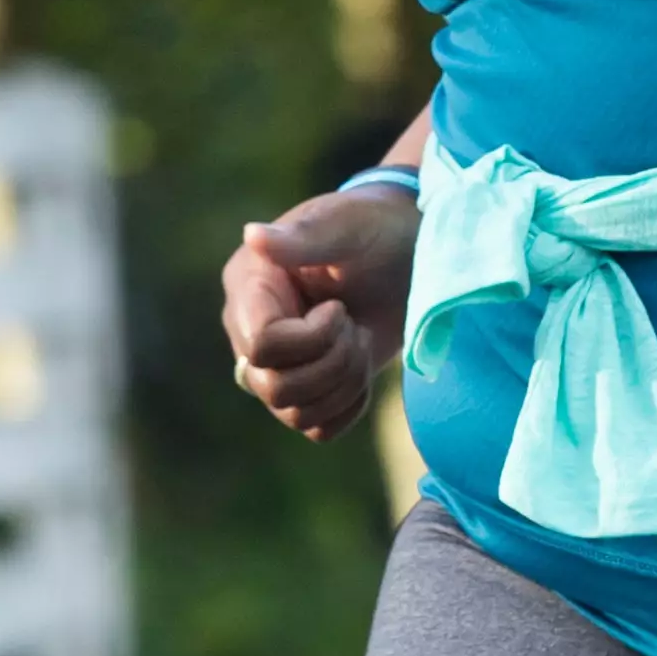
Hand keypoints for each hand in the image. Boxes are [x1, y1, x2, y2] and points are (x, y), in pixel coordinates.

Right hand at [221, 185, 417, 442]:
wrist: (407, 253)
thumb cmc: (374, 229)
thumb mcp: (344, 226)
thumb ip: (302, 238)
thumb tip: (252, 235)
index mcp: (249, 288)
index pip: (262, 346)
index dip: (310, 339)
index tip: (338, 307)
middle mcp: (250, 332)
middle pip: (276, 389)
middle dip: (333, 364)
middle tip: (355, 328)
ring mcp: (277, 366)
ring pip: (295, 414)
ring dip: (345, 384)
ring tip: (360, 341)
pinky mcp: (306, 391)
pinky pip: (317, 429)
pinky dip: (349, 406)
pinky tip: (362, 368)